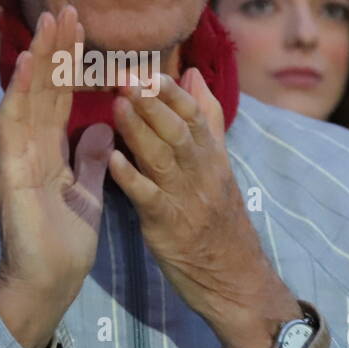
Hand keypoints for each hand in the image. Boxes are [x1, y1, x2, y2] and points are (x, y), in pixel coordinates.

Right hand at [0, 6, 112, 347]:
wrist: (48, 283)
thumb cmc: (64, 244)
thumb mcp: (88, 192)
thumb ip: (91, 159)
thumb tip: (102, 127)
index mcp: (47, 150)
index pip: (58, 97)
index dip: (69, 62)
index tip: (81, 27)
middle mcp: (27, 147)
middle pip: (41, 88)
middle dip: (53, 48)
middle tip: (66, 8)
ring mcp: (14, 157)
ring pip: (24, 97)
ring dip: (36, 59)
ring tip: (50, 23)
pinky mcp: (8, 172)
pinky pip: (11, 127)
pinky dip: (17, 94)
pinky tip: (25, 66)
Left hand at [108, 69, 298, 347]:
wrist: (236, 279)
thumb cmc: (220, 221)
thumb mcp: (219, 167)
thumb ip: (207, 121)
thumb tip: (194, 76)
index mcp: (212, 158)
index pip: (195, 115)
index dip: (172, 92)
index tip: (149, 69)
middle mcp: (201, 173)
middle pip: (178, 130)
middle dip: (152, 102)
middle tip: (125, 76)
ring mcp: (185, 199)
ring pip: (163, 157)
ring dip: (139, 130)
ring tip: (117, 104)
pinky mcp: (168, 226)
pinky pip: (149, 198)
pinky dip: (131, 178)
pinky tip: (112, 160)